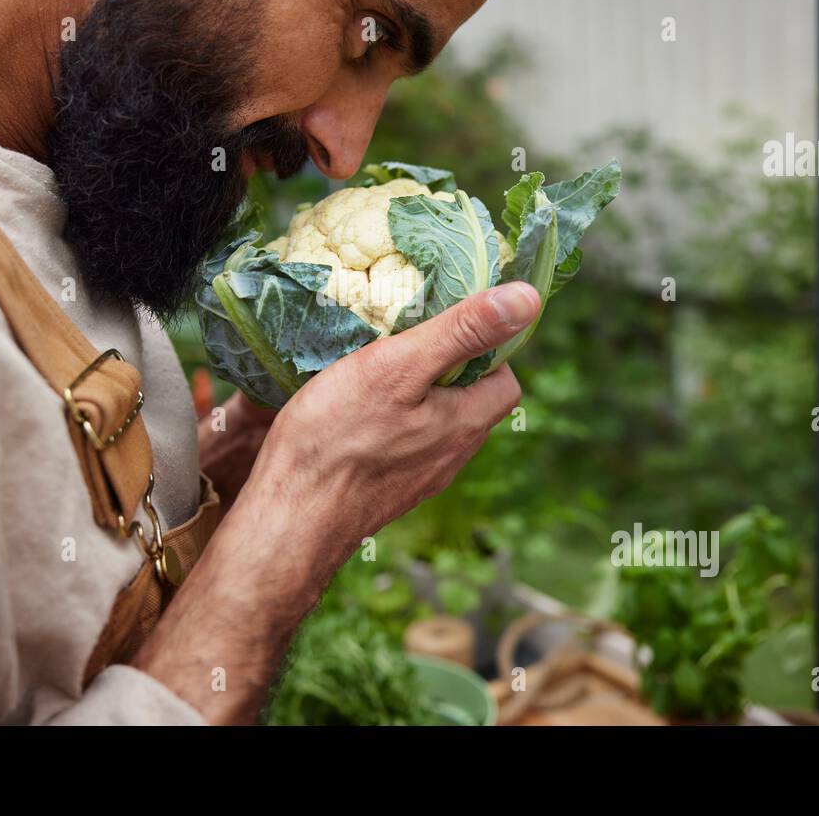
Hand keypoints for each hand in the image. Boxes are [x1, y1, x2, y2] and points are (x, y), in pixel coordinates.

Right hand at [137, 281, 538, 723]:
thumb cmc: (338, 439)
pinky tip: (353, 414)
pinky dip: (389, 423)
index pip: (505, 380)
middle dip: (448, 368)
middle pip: (470, 402)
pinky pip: (402, 448)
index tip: (448, 324)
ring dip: (416, 397)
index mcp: (465, 424)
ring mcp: (418, 480)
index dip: (486, 347)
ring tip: (377, 370)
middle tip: (407, 339)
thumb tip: (527, 298)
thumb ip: (463, 331)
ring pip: (434, 426)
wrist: (290, 520)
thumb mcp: (400, 366)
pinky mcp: (385, 493)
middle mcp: (450, 457)